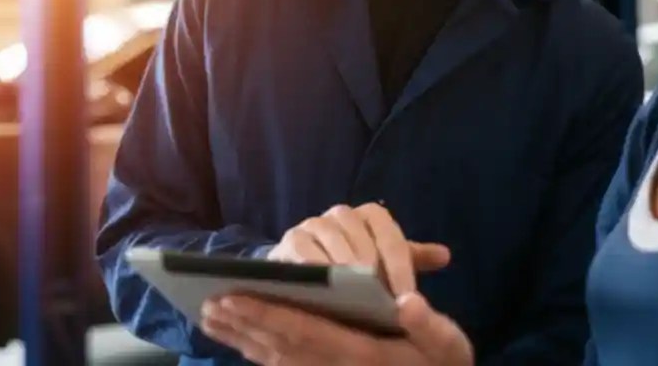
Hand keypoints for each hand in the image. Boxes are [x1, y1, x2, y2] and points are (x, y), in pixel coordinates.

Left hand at [201, 291, 472, 365]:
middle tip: (209, 304)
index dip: (268, 314)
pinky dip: (258, 353)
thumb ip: (428, 325)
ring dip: (241, 339)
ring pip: (275, 359)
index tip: (236, 297)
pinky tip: (240, 340)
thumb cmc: (444, 363)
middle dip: (243, 324)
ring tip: (211, 319)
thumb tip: (409, 301)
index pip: (306, 332)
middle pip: (280, 346)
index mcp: (362, 354)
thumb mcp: (448, 345)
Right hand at [267, 203, 449, 294]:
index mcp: (369, 216)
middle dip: (371, 266)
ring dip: (343, 267)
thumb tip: (445, 256)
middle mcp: (341, 214)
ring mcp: (313, 224)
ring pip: (331, 239)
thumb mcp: (386, 262)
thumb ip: (412, 258)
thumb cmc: (355, 265)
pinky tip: (325, 292)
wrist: (308, 270)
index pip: (387, 230)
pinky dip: (314, 269)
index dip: (399, 261)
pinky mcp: (290, 240)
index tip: (406, 294)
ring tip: (354, 295)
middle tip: (380, 297)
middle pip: (358, 233)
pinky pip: (303, 250)